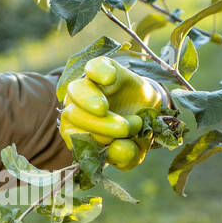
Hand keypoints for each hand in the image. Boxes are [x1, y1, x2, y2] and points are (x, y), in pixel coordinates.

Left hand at [58, 56, 166, 170]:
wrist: (150, 111)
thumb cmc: (134, 135)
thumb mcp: (134, 151)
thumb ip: (125, 156)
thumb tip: (117, 148)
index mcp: (78, 130)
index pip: (71, 135)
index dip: (88, 141)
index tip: (109, 144)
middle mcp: (77, 107)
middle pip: (73, 114)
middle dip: (98, 125)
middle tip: (124, 129)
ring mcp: (87, 86)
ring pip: (76, 91)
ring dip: (89, 101)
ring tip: (104, 108)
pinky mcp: (101, 67)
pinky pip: (93, 66)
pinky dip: (98, 71)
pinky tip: (109, 78)